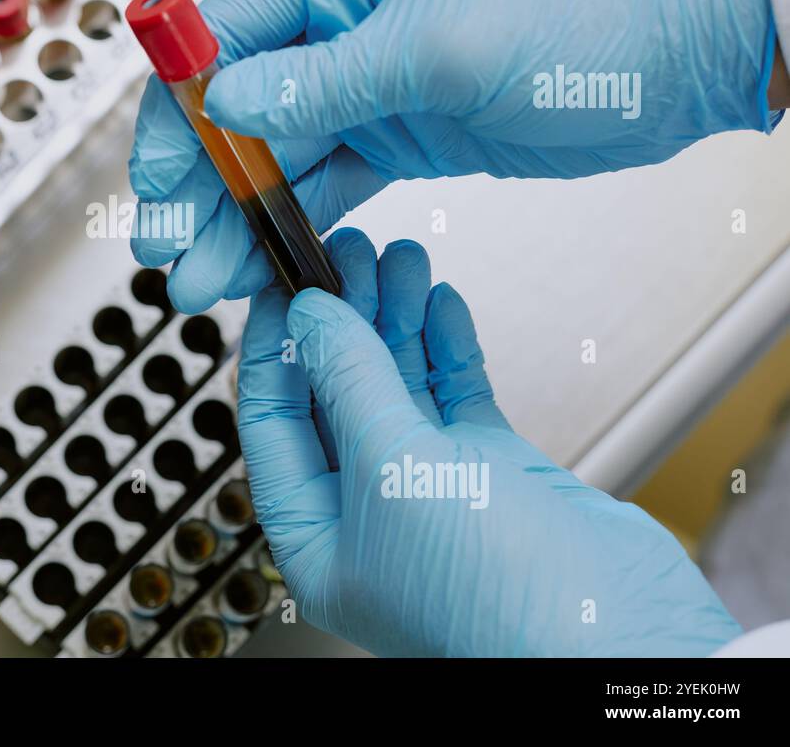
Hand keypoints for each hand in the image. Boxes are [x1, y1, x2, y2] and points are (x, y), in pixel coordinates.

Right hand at [131, 0, 775, 312]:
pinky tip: (261, 264)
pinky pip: (326, 182)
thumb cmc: (579, 14)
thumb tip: (225, 105)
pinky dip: (292, 224)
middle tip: (167, 253)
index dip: (177, 107)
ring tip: (201, 283)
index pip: (224, 34)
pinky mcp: (398, 132)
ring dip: (237, 218)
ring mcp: (368, 82)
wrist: (680, 56)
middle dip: (197, 182)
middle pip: (238, 106)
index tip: (152, 176)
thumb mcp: (438, 47)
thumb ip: (323, 83)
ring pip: (277, 156)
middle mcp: (342, 22)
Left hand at [238, 228, 741, 655]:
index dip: (276, 348)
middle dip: (343, 319)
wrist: (619, 639)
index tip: (284, 284)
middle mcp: (368, 516)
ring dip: (397, 320)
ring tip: (398, 257)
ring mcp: (433, 492)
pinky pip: (455, 397)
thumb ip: (349, 382)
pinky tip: (438, 301)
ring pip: (399, 387)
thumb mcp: (393, 470)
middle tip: (348, 252)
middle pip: (336, 396)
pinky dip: (446, 346)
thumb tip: (310, 316)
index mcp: (316, 538)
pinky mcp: (493, 476)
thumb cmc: (495, 598)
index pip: (272, 424)